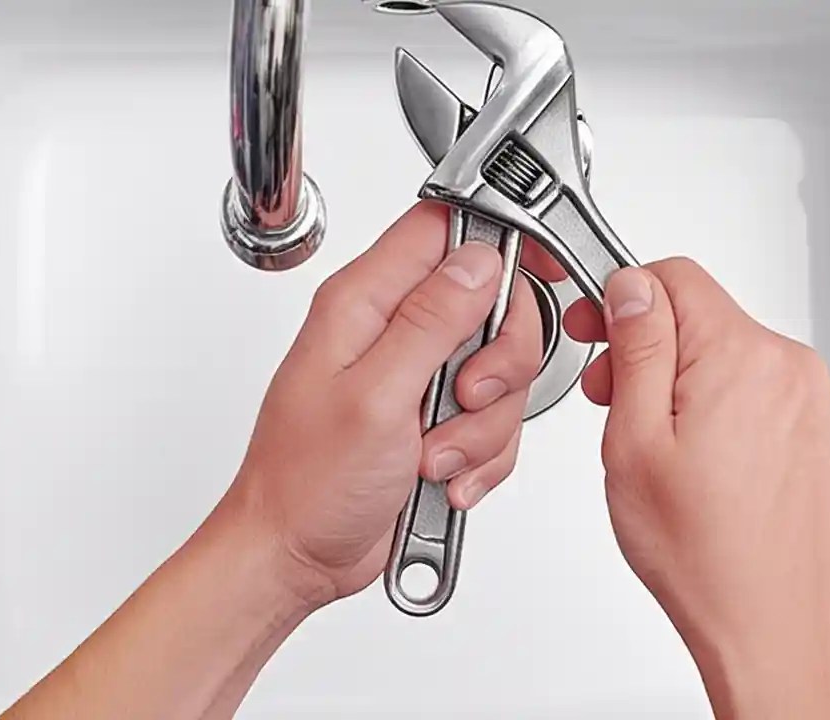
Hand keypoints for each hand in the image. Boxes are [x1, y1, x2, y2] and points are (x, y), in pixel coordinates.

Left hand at [223, 202, 543, 604]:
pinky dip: (479, 457)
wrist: (295, 555)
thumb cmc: (306, 484)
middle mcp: (391, 332)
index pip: (442, 229)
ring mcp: (416, 377)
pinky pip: (493, 421)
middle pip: (491, 304)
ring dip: (483, 425)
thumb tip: (478, 263)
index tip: (534, 268)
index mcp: (363, 304)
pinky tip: (440, 474)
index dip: (497, 238)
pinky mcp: (435, 420)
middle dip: (499, 363)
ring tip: (433, 453)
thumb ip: (431, 322)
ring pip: (500, 371)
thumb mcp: (374, 397)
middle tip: (465, 397)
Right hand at [564, 259, 829, 718]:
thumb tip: (633, 288)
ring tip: (660, 449)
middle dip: (647, 347)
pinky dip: (721, 409)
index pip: (673, 276)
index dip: (621, 297)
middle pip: (701, 316)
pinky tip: (700, 466)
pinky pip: (758, 392)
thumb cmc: (707, 557)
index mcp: (741, 356)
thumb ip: (637, 348)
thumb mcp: (635, 442)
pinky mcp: (820, 431)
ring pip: (727, 356)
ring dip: (683, 381)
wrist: (772, 627)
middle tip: (614, 400)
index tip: (596, 330)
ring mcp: (812, 401)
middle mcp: (789, 367)